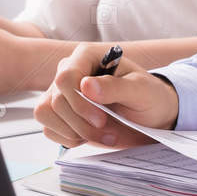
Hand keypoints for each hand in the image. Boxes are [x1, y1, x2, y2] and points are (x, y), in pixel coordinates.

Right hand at [36, 44, 177, 148]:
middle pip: (55, 101)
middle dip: (81, 123)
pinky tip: (90, 136)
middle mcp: (69, 71)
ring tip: (103, 134)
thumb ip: (116, 87)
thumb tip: (86, 85)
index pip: (66, 78)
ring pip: (46, 114)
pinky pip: (49, 129)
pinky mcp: (59, 114)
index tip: (102, 119)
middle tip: (109, 132)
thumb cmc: (149, 97)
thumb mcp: (141, 90)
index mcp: (87, 56)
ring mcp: (61, 93)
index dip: (79, 103)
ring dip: (75, 132)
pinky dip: (69, 139)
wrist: (150, 116)